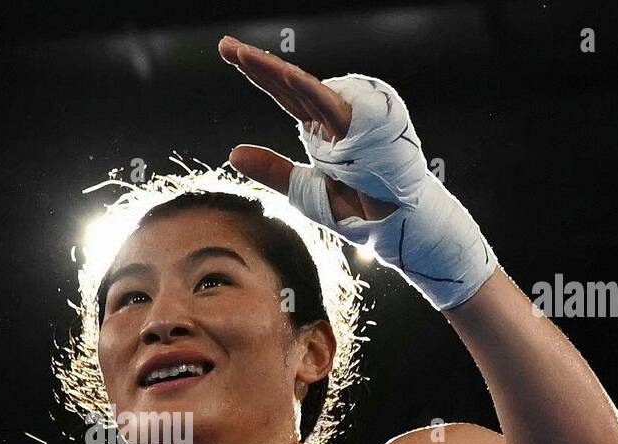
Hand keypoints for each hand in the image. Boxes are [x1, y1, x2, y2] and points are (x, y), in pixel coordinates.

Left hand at [217, 36, 398, 221]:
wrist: (393, 225)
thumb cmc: (360, 208)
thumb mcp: (302, 190)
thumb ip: (270, 170)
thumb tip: (233, 153)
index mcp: (320, 127)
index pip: (283, 94)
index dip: (257, 74)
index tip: (229, 53)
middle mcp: (332, 117)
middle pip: (288, 85)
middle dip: (256, 63)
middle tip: (225, 44)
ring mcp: (348, 118)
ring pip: (304, 88)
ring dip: (273, 70)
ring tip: (241, 54)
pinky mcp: (363, 128)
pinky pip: (331, 105)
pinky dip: (309, 89)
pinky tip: (284, 75)